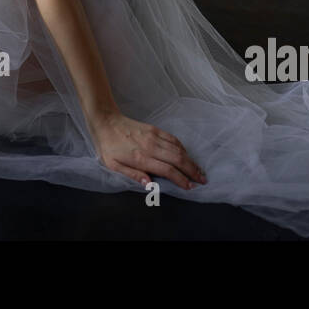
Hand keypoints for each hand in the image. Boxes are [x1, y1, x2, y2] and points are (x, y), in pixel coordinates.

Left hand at [91, 110, 206, 190]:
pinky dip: (183, 148)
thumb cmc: (108, 147)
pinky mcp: (155, 129)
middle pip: (178, 159)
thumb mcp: (113, 166)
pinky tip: (187, 155)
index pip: (167, 170)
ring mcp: (154, 136)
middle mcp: (151, 146)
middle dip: (192, 171)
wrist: (106, 122)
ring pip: (178, 149)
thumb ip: (132, 175)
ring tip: (199, 170)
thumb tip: (149, 185)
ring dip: (191, 160)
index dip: (180, 179)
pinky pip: (173, 139)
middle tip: (202, 180)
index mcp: (141, 158)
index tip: (190, 187)